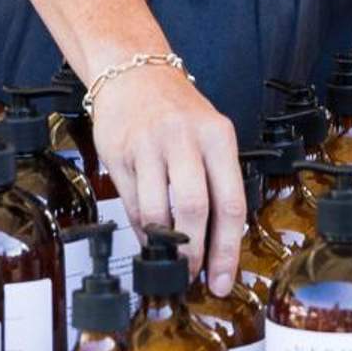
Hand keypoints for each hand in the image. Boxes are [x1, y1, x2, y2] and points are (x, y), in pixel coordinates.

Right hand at [89, 61, 246, 294]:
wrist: (133, 72)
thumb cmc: (176, 109)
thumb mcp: (209, 134)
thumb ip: (215, 181)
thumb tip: (217, 242)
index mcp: (218, 136)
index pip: (231, 203)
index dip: (227, 250)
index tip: (222, 279)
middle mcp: (185, 138)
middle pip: (194, 209)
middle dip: (194, 252)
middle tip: (192, 273)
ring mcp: (149, 145)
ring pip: (158, 211)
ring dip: (164, 245)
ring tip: (168, 258)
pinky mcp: (120, 153)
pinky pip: (132, 204)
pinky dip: (142, 229)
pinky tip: (149, 236)